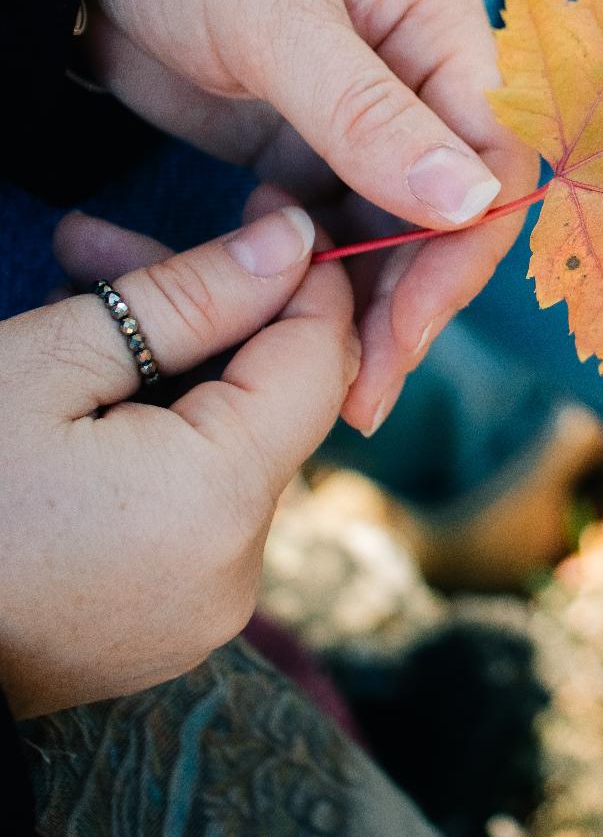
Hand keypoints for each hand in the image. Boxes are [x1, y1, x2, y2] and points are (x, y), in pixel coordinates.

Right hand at [0, 191, 355, 718]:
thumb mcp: (47, 365)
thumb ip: (186, 297)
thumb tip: (291, 239)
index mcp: (219, 504)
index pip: (322, 361)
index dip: (308, 273)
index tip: (269, 207)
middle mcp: (236, 570)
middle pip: (265, 404)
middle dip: (199, 313)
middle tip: (93, 247)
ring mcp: (202, 612)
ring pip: (225, 451)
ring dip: (166, 372)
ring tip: (61, 306)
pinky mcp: (165, 629)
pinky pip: (192, 509)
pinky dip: (155, 443)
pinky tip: (78, 396)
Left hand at [88, 0, 538, 434]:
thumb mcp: (274, 18)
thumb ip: (368, 114)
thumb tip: (474, 201)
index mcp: (440, 21)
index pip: (495, 153)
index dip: (464, 248)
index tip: (409, 327)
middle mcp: (417, 73)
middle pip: (450, 210)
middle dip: (413, 300)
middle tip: (361, 393)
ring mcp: (362, 114)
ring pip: (394, 233)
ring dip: (365, 304)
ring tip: (323, 382)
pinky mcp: (304, 145)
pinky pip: (331, 229)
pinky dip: (312, 277)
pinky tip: (273, 306)